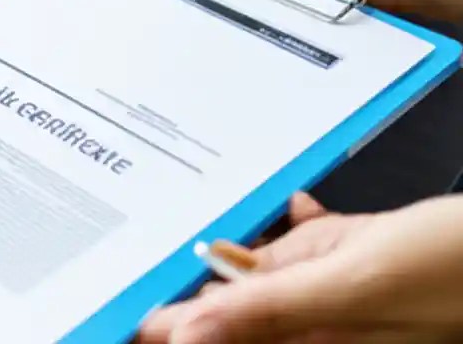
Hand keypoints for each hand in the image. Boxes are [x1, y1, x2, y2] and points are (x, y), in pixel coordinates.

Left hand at [137, 192, 462, 342]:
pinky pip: (304, 246)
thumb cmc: (460, 271)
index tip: (110, 313)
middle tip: (119, 267)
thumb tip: (187, 331)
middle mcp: (314, 322)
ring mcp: (332, 292)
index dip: (162, 326)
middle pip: (228, 312)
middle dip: (183, 292)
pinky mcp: (353, 260)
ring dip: (226, 257)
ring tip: (175, 241)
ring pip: (257, 276)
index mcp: (311, 339)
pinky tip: (293, 207)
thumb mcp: (359, 282)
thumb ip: (271, 305)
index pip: (212, 337)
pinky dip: (293, 225)